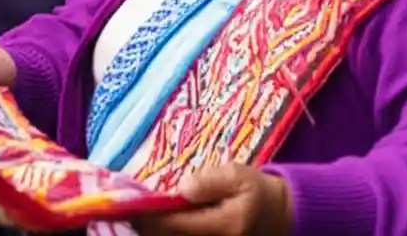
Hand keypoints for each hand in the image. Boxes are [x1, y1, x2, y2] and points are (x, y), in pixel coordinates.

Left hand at [134, 165, 292, 235]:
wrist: (282, 215)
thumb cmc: (258, 191)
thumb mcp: (238, 176)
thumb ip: (209, 181)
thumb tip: (182, 189)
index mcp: (222, 226)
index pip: (174, 225)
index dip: (147, 216)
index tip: (127, 203)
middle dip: (145, 225)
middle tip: (123, 208)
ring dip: (152, 230)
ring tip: (135, 214)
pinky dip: (165, 231)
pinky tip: (152, 222)